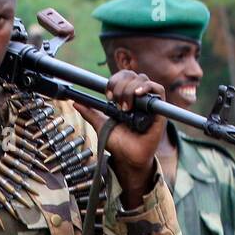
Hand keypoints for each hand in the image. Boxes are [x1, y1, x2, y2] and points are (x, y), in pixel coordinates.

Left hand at [72, 70, 166, 201]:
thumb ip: (90, 113)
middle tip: (114, 101)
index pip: (124, 76)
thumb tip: (75, 102)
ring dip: (131, 89)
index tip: (107, 94)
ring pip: (143, 81)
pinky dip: (148, 88)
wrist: (127, 159)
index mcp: (126, 98)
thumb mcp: (101, 125)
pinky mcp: (159, 110)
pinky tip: (138, 94)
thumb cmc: (118, 143)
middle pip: (133, 76)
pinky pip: (159, 91)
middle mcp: (138, 98)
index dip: (115, 80)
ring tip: (125, 107)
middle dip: (120, 85)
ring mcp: (149, 103)